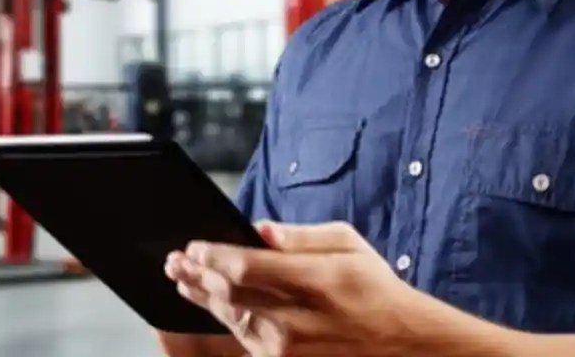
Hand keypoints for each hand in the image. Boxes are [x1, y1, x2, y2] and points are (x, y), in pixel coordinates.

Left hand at [164, 221, 427, 356]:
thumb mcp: (348, 246)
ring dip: (202, 296)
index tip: (192, 246)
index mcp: (316, 282)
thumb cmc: (374, 290)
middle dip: (196, 275)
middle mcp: (297, 320)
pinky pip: (245, 337)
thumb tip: (260, 229)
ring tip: (181, 279)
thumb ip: (301, 237)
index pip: (247, 266)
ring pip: (231, 317)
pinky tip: (210, 303)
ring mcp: (288, 349)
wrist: (401, 346)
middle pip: (230, 294)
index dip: (212, 256)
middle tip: (173, 261)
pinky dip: (224, 316)